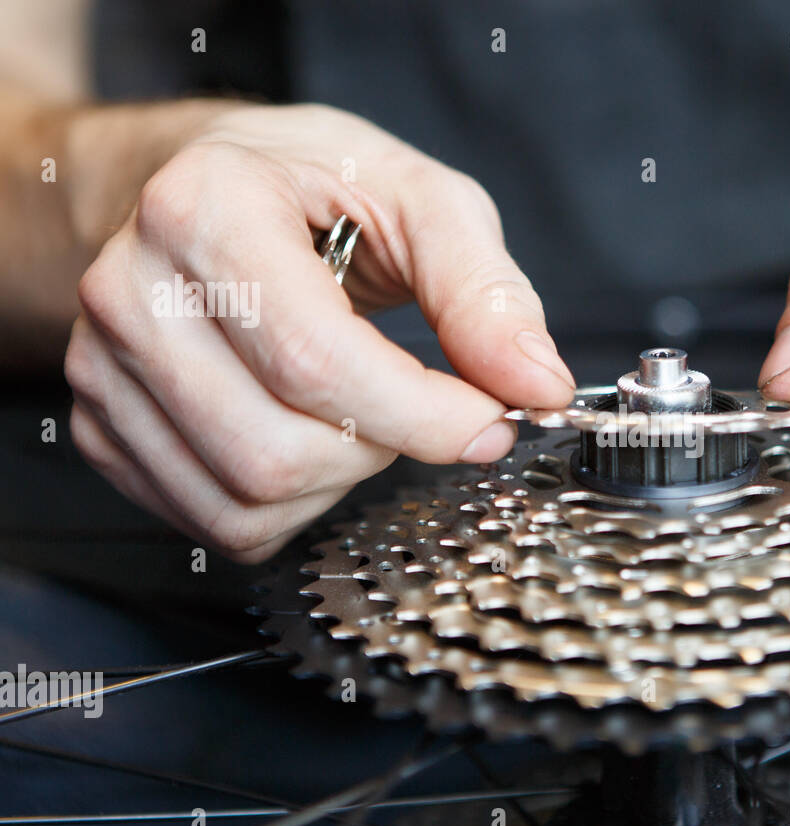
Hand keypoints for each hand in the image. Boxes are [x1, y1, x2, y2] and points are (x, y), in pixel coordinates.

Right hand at [65, 104, 572, 561]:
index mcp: (203, 210)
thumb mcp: (421, 201)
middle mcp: (132, 292)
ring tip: (358, 410)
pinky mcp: (104, 429)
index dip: (422, 415)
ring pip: (247, 499)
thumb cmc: (311, 188)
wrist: (206, 187)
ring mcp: (102, 368)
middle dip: (383, 447)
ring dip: (339, 482)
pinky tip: (309, 438)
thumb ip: (484, 292)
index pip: (313, 361)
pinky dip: (291, 507)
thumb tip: (535, 382)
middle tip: (419, 404)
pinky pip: (217, 523)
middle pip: (277, 448)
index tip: (489, 419)